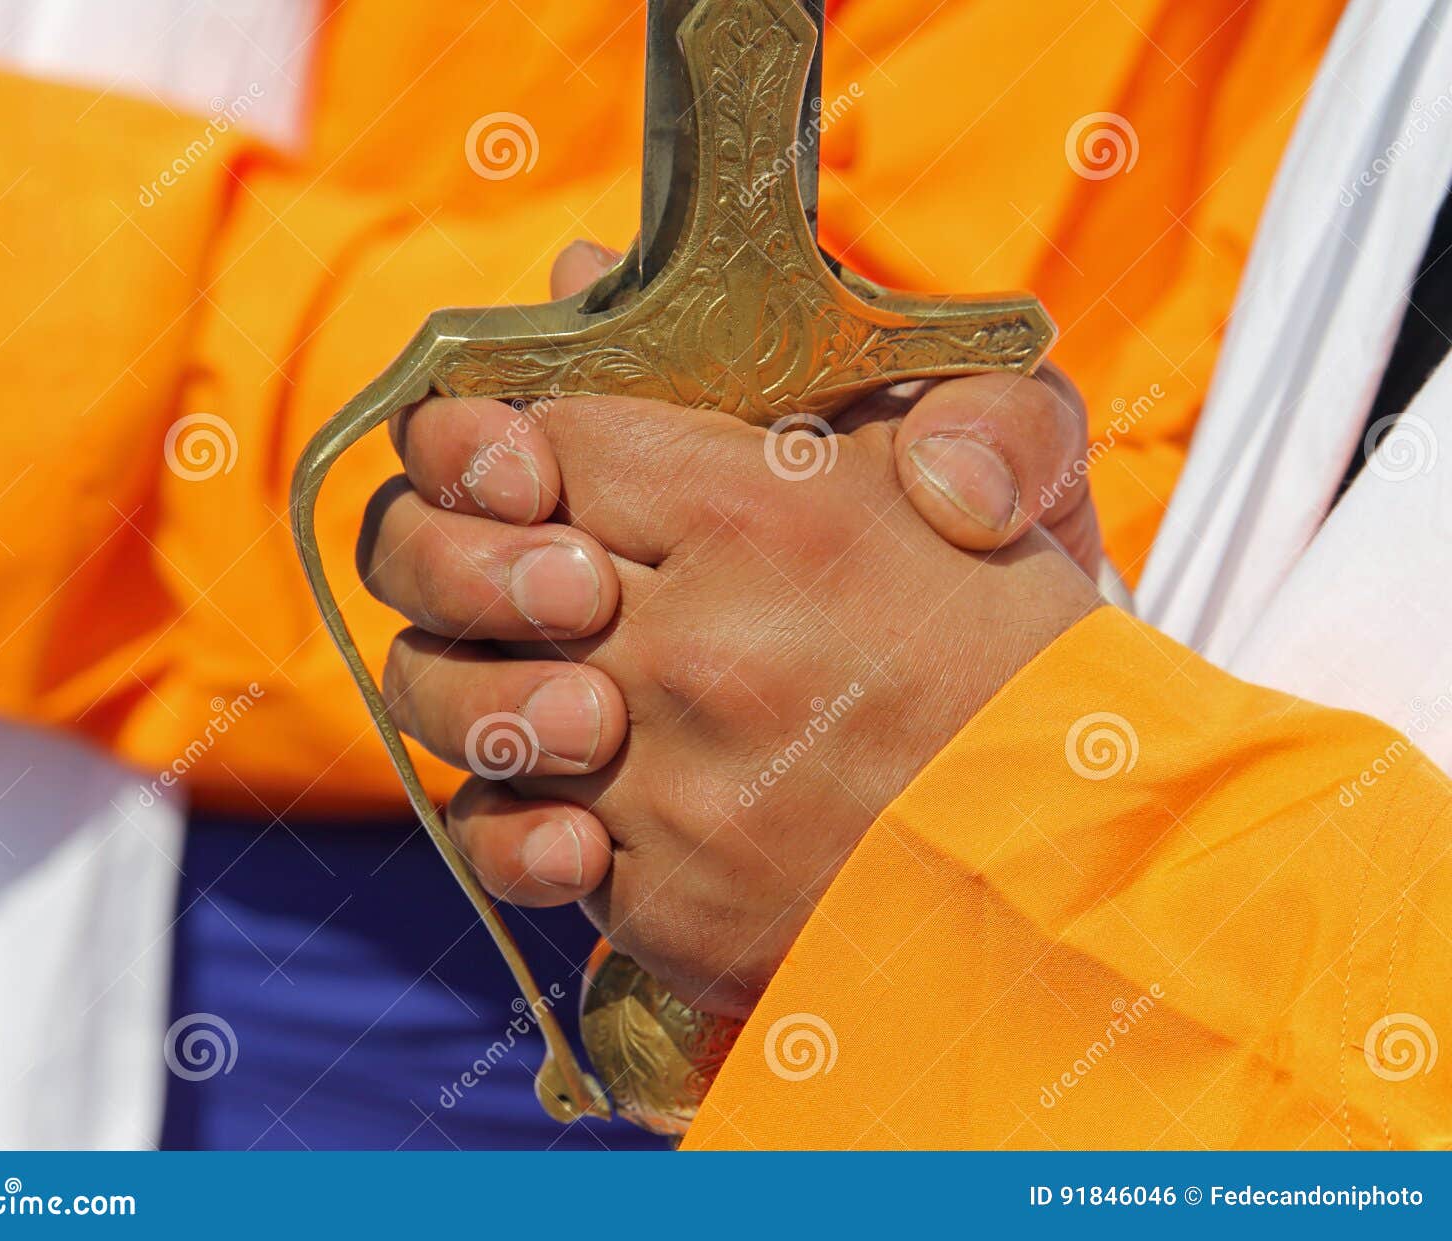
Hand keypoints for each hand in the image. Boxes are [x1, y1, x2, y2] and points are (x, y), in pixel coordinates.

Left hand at [358, 250, 1100, 1016]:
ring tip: (574, 690)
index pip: (550, 436)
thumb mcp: (984, 462)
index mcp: (765, 514)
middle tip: (547, 580)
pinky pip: (520, 838)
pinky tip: (593, 803)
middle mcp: (699, 651)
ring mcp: (674, 790)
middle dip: (485, 563)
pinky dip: (533, 817)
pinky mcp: (668, 905)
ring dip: (493, 690)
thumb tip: (618, 276)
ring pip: (477, 712)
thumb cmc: (1027, 658)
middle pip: (478, 574)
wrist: (1089, 867)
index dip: (527, 445)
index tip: (547, 469)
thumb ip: (848, 348)